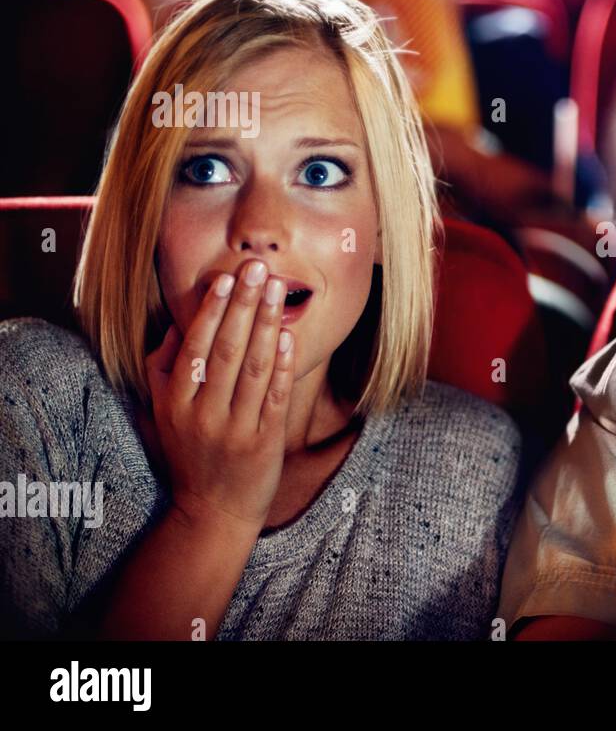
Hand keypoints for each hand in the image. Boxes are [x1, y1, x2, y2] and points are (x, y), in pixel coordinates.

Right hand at [144, 259, 294, 533]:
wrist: (213, 511)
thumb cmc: (190, 452)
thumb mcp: (163, 413)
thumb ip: (164, 369)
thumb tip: (178, 324)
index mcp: (174, 404)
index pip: (194, 348)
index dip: (211, 312)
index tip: (226, 278)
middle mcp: (203, 416)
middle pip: (227, 351)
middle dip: (244, 305)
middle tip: (259, 268)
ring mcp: (235, 430)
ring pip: (254, 369)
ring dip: (268, 324)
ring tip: (278, 289)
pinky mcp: (264, 442)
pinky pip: (276, 396)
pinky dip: (284, 364)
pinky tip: (289, 335)